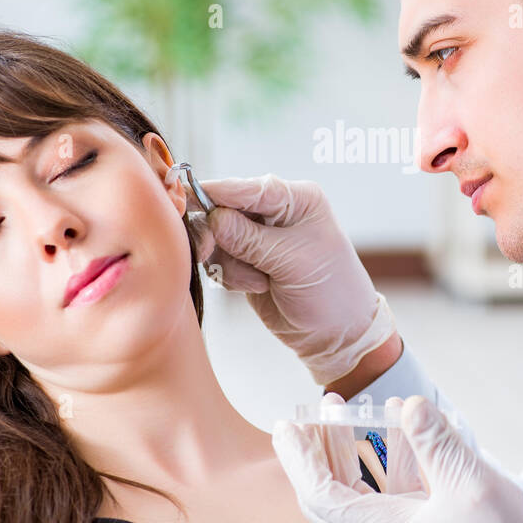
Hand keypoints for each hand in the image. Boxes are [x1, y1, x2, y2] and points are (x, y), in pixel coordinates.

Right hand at [197, 174, 396, 386]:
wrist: (336, 334)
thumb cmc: (330, 292)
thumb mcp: (293, 261)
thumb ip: (249, 239)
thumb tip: (212, 218)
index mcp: (297, 199)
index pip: (248, 188)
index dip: (215, 193)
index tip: (186, 201)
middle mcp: (276, 212)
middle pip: (223, 208)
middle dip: (216, 233)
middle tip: (208, 253)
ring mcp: (258, 237)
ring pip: (216, 236)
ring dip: (229, 262)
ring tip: (258, 282)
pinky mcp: (246, 261)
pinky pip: (219, 260)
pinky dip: (229, 275)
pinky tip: (256, 287)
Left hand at [272, 392, 522, 522]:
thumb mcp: (469, 483)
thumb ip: (435, 440)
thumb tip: (411, 407)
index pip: (321, 494)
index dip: (299, 458)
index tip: (286, 427)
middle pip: (332, 494)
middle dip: (317, 450)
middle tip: (311, 413)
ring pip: (359, 493)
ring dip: (349, 452)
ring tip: (346, 412)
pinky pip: (389, 495)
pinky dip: (385, 461)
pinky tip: (399, 429)